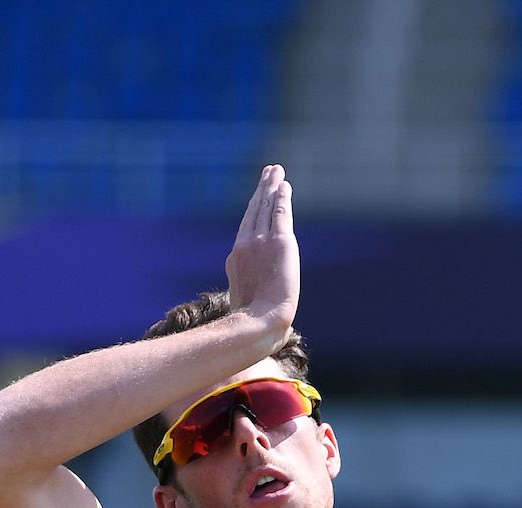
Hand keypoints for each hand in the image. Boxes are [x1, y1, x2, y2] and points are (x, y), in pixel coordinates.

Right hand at [225, 165, 300, 345]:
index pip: (246, 227)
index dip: (253, 208)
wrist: (260, 320)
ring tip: (276, 172)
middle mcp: (246, 245)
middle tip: (268, 173)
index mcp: (236, 259)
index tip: (258, 196)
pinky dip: (282, 197)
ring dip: (271, 186)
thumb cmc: (254, 322)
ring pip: (266, 206)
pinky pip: (280, 212)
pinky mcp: (279, 241)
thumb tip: (255, 305)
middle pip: (254, 210)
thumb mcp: (245, 303)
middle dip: (262, 189)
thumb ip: (250, 294)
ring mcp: (261, 242)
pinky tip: (284, 186)